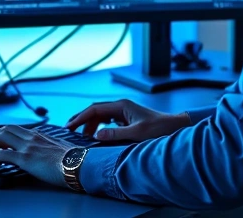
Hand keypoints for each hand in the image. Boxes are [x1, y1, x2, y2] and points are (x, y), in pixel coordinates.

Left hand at [0, 125, 73, 188]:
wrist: (80, 164)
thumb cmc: (75, 159)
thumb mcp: (61, 148)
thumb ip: (52, 146)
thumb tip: (53, 151)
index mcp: (40, 135)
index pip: (17, 129)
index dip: (5, 135)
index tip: (0, 143)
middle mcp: (32, 137)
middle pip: (5, 129)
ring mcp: (28, 146)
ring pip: (0, 137)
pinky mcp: (25, 158)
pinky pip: (1, 155)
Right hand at [66, 99, 190, 141]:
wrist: (174, 128)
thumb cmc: (159, 129)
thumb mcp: (137, 133)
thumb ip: (116, 134)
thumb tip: (96, 135)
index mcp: (121, 106)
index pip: (94, 109)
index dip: (80, 117)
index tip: (69, 126)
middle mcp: (121, 107)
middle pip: (95, 111)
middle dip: (81, 119)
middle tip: (68, 129)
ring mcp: (124, 113)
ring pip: (100, 116)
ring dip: (90, 125)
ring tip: (81, 136)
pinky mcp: (127, 120)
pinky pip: (107, 121)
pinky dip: (98, 127)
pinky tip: (95, 136)